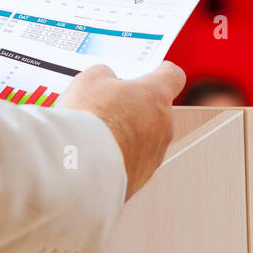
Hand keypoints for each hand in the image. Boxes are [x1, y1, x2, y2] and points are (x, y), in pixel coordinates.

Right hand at [58, 61, 186, 200]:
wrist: (79, 167)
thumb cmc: (89, 120)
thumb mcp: (90, 80)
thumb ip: (105, 75)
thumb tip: (106, 81)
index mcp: (156, 96)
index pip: (173, 76)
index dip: (161, 73)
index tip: (153, 73)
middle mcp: (164, 127)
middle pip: (156, 111)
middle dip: (136, 108)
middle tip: (107, 107)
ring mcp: (155, 155)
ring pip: (145, 140)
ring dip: (127, 136)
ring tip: (96, 135)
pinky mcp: (141, 178)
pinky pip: (132, 162)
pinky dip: (118, 159)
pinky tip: (96, 156)